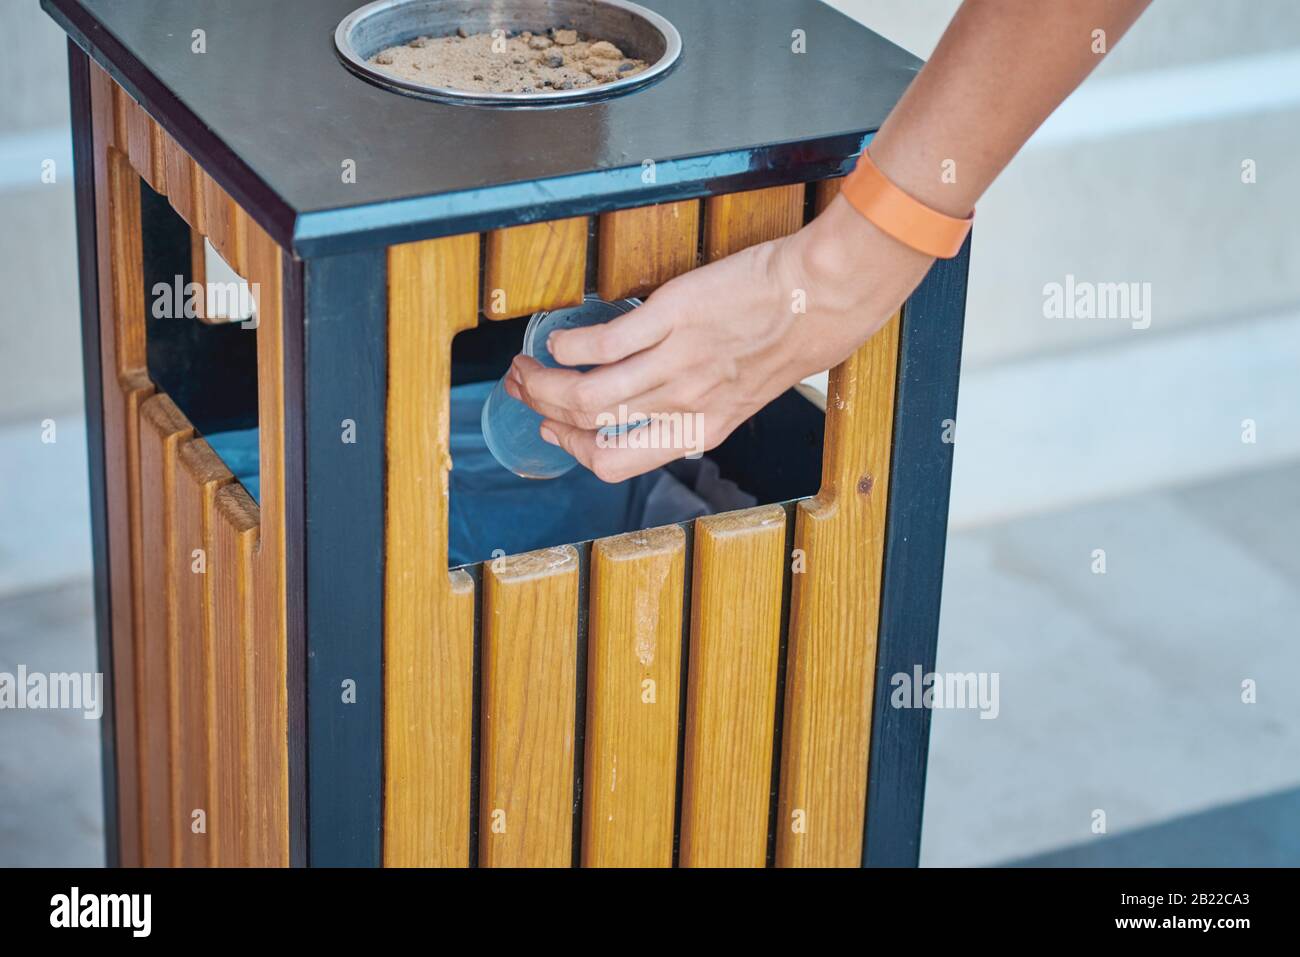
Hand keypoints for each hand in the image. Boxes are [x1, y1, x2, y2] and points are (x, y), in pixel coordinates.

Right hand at [506, 194, 934, 481]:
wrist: (818, 298)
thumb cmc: (786, 341)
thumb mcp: (742, 392)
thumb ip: (694, 405)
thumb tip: (647, 401)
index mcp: (699, 430)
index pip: (616, 462)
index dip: (573, 450)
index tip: (554, 428)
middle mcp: (683, 406)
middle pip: (589, 429)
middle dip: (542, 411)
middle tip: (522, 388)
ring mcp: (675, 364)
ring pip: (585, 392)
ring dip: (541, 380)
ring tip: (526, 363)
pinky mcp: (670, 318)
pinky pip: (601, 343)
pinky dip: (568, 344)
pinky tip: (560, 337)